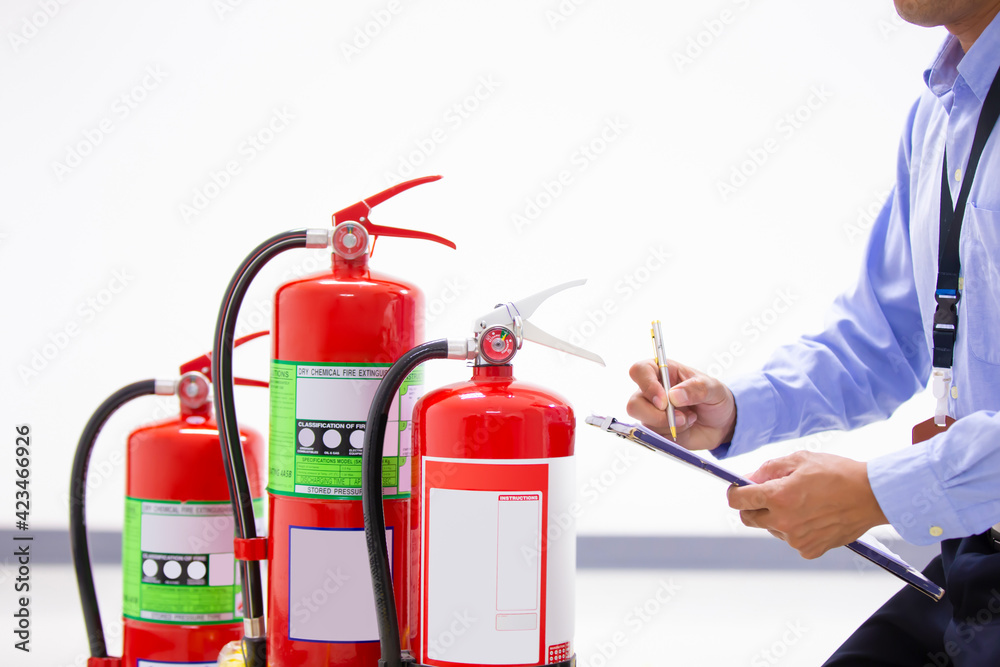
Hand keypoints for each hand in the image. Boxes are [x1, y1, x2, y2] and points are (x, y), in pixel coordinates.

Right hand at [626, 358, 736, 450]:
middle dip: (656, 415)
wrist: (722, 423)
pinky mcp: (656, 430)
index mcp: (662, 372)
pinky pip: (655, 437)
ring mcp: (651, 412)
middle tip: (680, 417)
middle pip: (634, 404)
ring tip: (689, 419)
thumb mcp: (713, 388)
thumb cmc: (714, 398)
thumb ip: (696, 388)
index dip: (647, 385)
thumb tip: (674, 396)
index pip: (639, 371)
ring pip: (645, 423)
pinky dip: (672, 435)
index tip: (664, 401)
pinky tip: (685, 427)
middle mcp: (651, 391)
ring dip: (670, 425)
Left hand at [727, 451, 888, 558]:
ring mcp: (796, 538)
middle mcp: (784, 521)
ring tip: (803, 502)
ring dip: (777, 517)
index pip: (737, 500)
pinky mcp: (810, 549)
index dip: (735, 492)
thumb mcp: (800, 460)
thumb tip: (749, 478)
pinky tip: (814, 516)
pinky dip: (796, 529)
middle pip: (749, 518)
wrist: (872, 495)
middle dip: (752, 506)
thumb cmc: (839, 474)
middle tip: (768, 495)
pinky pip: (792, 539)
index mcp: (778, 496)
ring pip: (772, 528)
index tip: (738, 489)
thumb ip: (769, 469)